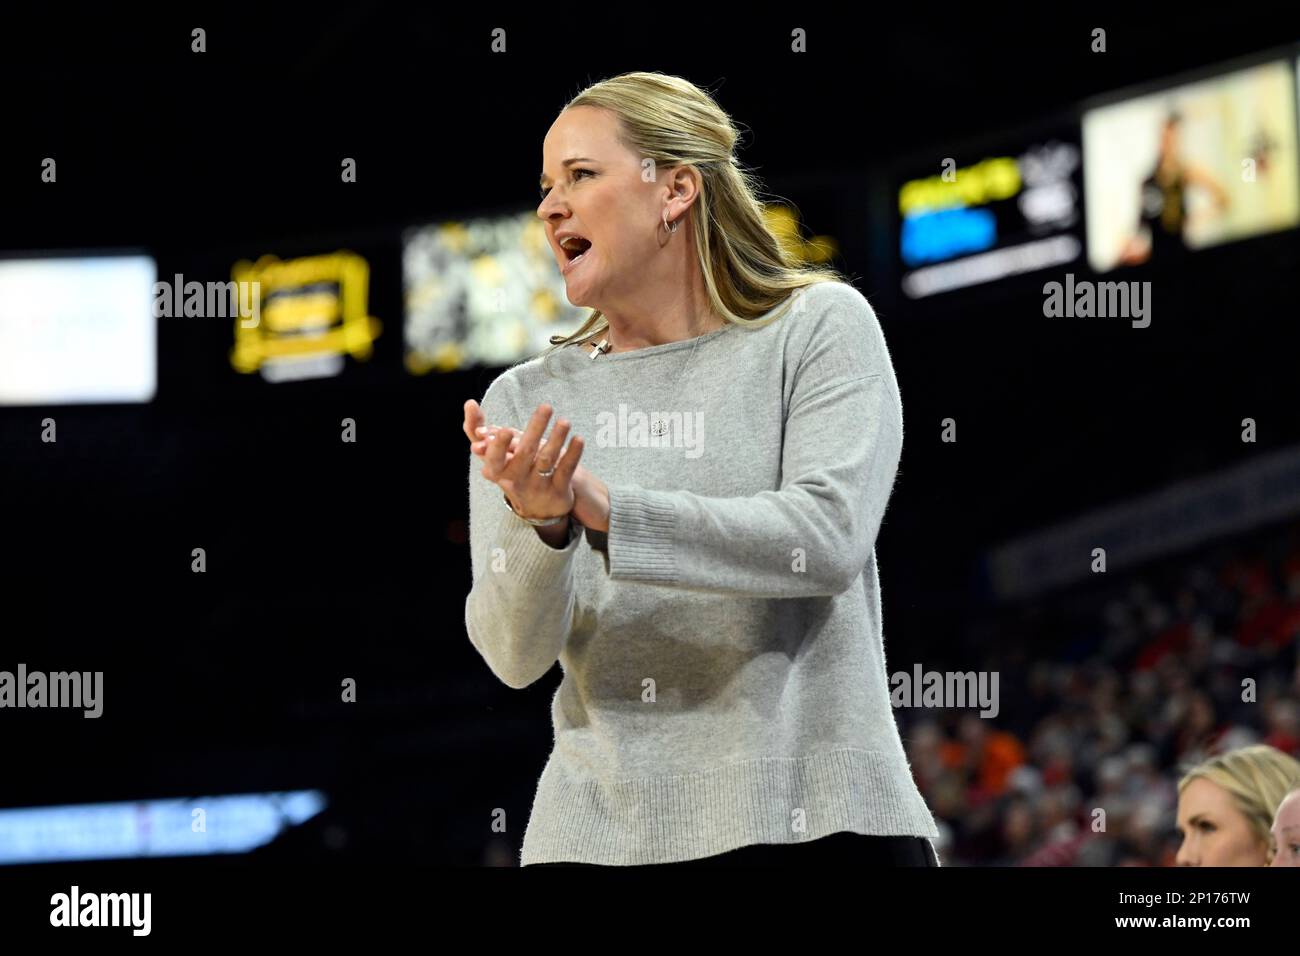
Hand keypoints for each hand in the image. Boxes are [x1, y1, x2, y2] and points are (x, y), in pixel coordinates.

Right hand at [463, 400, 584, 521]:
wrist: (537, 508)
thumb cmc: (510, 470)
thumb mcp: (492, 455)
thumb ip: (476, 429)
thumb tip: (469, 403)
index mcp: (498, 470)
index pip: (495, 458)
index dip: (500, 446)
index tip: (506, 430)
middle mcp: (517, 480)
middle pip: (525, 453)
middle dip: (535, 428)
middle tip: (546, 406)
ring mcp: (538, 486)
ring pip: (547, 460)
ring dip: (556, 438)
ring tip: (565, 421)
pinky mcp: (558, 491)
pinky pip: (566, 470)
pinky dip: (572, 455)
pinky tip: (578, 439)